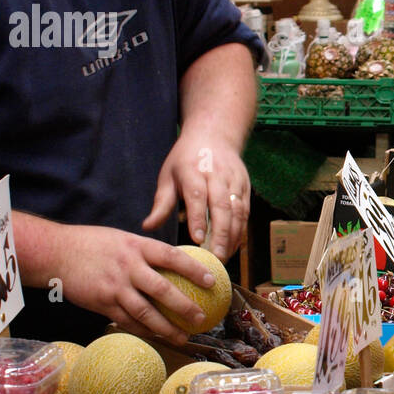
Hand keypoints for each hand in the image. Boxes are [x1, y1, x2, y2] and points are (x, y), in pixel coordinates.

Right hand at [51, 225, 219, 344]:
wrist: (54, 253)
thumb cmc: (92, 244)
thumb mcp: (122, 238)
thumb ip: (145, 252)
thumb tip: (174, 263)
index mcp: (136, 246)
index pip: (171, 257)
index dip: (194, 270)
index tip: (212, 281)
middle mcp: (127, 267)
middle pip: (162, 289)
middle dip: (184, 306)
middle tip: (202, 318)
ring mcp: (114, 287)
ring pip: (145, 312)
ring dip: (166, 328)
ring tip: (183, 337)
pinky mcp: (102, 304)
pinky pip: (127, 321)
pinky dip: (144, 331)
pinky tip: (158, 337)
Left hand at [143, 130, 249, 259]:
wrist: (214, 135)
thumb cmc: (186, 160)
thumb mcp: (168, 176)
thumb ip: (162, 203)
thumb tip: (147, 227)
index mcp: (193, 170)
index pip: (197, 196)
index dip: (198, 219)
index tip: (197, 240)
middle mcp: (216, 175)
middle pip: (222, 206)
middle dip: (220, 234)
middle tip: (215, 258)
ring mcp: (234, 180)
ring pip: (237, 211)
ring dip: (233, 236)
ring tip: (225, 257)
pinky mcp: (245, 186)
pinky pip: (245, 211)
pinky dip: (241, 230)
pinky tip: (234, 246)